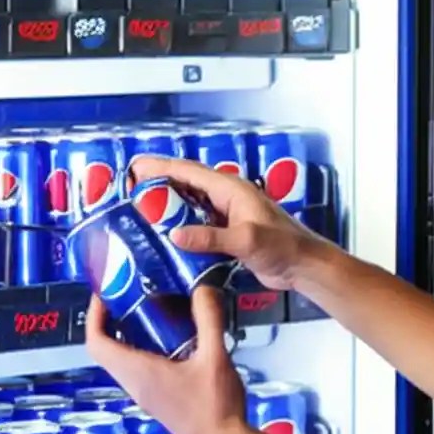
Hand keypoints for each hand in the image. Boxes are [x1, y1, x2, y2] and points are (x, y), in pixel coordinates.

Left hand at [85, 285, 250, 433]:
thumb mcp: (215, 357)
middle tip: (128, 295)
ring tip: (148, 309)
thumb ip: (208, 320)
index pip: (97, 343)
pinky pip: (136, 367)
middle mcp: (134, 383)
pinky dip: (142, 347)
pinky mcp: (157, 398)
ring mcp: (144, 393)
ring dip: (126, 333)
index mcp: (138, 371)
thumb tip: (202, 288)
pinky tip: (169, 337)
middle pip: (105, 349)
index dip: (94, 314)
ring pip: (121, 359)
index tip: (105, 292)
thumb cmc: (214, 405)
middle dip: (110, 319)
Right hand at [130, 155, 331, 290]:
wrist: (304, 266)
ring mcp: (227, 214)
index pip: (190, 172)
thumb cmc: (283, 247)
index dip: (161, 167)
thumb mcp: (246, 241)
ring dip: (168, 204)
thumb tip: (174, 235)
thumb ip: (211, 237)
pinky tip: (165, 235)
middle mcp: (227, 197)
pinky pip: (198, 223)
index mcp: (231, 189)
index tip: (136, 166)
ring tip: (139, 209)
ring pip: (191, 203)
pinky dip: (180, 224)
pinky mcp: (228, 232)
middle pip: (187, 184)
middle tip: (129, 188)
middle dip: (159, 182)